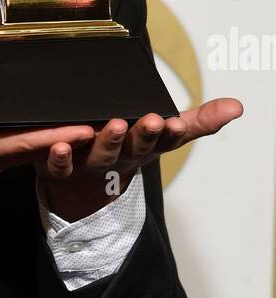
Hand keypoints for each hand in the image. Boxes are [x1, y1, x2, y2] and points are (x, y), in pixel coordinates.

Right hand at [0, 76, 100, 194]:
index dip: (51, 137)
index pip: (18, 142)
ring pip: (35, 152)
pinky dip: (50, 141)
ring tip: (100, 123)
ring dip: (65, 142)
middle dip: (72, 139)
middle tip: (110, 123)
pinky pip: (27, 150)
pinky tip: (68, 127)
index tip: (83, 129)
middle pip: (38, 150)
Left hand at [35, 98, 243, 219]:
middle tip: (154, 120)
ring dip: (109, 141)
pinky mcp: (61, 170)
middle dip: (145, 135)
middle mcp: (120, 158)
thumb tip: (237, 107)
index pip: (165, 140)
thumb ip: (196, 121)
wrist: (80, 190)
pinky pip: (60, 167)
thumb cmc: (124, 152)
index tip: (175, 121)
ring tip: (115, 126)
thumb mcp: (161, 136)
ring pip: (101, 154)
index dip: (171, 132)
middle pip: (135, 147)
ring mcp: (91, 165)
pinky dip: (60, 158)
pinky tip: (59, 145)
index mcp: (145, 148)